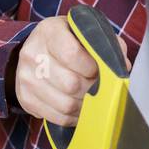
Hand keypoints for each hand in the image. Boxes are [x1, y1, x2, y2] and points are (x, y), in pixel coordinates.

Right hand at [14, 15, 128, 125]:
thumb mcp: (85, 32)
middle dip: (92, 89)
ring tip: (92, 98)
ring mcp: (25, 77)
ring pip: (65, 104)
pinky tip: (80, 107)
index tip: (98, 70)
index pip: (72, 54)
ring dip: (85, 105)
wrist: (38, 49)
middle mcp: (32, 53)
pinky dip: (74, 117)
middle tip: (98, 87)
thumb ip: (106, 44)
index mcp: (49, 31)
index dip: (92, 68)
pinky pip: (57, 117)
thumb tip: (122, 67)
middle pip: (70, 84)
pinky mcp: (25, 98)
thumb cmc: (69, 40)